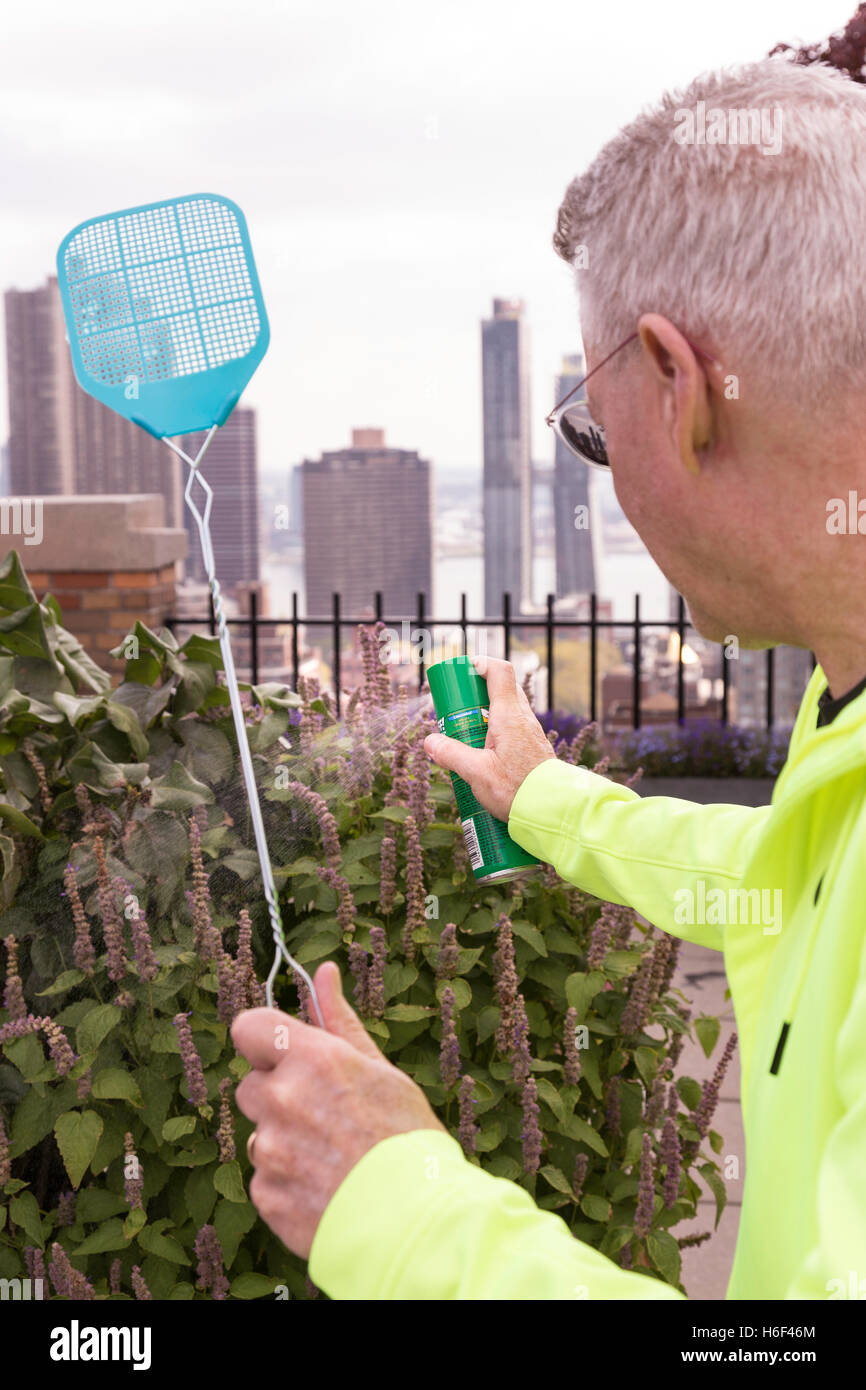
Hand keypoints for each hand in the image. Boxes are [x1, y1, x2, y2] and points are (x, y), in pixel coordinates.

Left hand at [231, 962, 446, 1258]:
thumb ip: (340, 1022)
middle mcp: (283, 1099)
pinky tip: (324, 1188)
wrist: (417, 1222)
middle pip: (252, 1085)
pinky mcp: (265, 1196)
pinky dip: (286, 1183)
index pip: (248, 1027)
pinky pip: (263, 1179)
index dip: (264, 1040)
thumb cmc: (407, 1140)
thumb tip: (324, 972)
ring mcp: (270, 1150)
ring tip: (331, 1158)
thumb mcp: (380, 1070)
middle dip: (279, 1096)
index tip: (283, 1054)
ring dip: (283, 1141)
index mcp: (313, 1059)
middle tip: (325, 1117)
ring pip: (259, 1134)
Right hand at [423, 655, 555, 820]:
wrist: (552, 810)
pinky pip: (513, 727)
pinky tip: (484, 752)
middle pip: (501, 688)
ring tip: (467, 734)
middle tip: (457, 708)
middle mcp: (523, 718)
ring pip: (507, 708)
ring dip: (486, 712)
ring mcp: (530, 732)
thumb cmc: (517, 790)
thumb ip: (451, 754)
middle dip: (477, 690)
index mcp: (509, 716)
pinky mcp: (533, 748)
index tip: (461, 672)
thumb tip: (430, 742)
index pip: (499, 672)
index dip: (480, 664)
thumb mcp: (477, 773)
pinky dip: (496, 729)